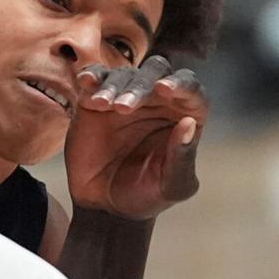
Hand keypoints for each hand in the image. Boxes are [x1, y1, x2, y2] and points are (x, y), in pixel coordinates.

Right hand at [65, 56, 207, 219]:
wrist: (106, 206)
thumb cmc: (147, 195)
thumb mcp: (172, 185)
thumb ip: (182, 158)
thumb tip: (189, 124)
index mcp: (186, 116)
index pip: (191, 90)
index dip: (181, 85)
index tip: (164, 89)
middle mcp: (160, 101)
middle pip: (157, 73)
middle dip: (142, 85)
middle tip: (124, 107)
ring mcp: (128, 97)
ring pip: (125, 74)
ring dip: (115, 86)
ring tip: (104, 105)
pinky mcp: (98, 100)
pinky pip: (96, 79)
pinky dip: (92, 77)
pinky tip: (87, 83)